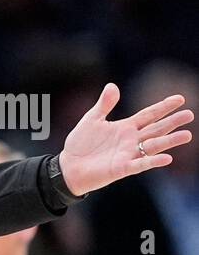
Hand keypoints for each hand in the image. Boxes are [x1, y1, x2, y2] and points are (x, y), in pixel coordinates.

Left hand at [59, 83, 191, 196]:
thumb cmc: (80, 144)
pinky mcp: (122, 168)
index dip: (163, 107)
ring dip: (169, 141)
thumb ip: (104, 105)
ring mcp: (128, 154)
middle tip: (189, 114)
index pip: (149, 115)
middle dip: (172, 122)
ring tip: (186, 135)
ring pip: (153, 146)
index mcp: (126, 127)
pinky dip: (152, 161)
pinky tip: (167, 158)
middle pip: (156, 129)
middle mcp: (131, 140)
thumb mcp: (91, 120)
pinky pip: (140, 164)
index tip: (180, 99)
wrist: (67, 166)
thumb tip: (112, 86)